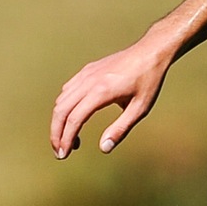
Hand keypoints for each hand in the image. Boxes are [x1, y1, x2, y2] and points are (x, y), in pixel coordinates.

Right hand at [50, 32, 176, 159]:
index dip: (66, 139)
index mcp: (102, 91)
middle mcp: (89, 82)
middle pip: (61, 111)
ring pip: (61, 101)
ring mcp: (85, 74)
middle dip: (56, 134)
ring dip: (59, 122)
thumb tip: (104, 148)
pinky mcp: (86, 71)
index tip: (64, 154)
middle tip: (60, 152)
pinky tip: (73, 118)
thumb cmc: (149, 80)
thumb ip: (121, 129)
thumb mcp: (140, 109)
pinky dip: (64, 107)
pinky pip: (67, 91)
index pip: (74, 119)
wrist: (150, 51)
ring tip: (69, 139)